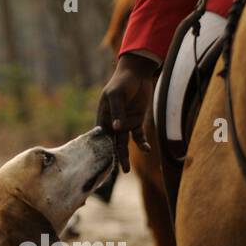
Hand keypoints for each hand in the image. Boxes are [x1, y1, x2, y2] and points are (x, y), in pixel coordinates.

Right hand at [97, 53, 159, 172]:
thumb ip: (117, 111)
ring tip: (125, 170)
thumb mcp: (117, 94)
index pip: (100, 137)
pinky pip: (138, 136)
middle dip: (112, 158)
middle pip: (111, 144)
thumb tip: (116, 128)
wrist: (138, 73)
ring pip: (123, 144)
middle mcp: (113, 123)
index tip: (99, 163)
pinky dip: (141, 144)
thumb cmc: (122, 82)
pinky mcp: (137, 122)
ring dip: (124, 156)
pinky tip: (146, 150)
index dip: (99, 149)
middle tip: (112, 172)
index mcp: (103, 117)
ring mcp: (125, 124)